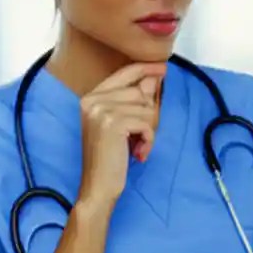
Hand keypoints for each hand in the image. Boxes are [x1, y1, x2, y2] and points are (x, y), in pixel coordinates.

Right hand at [77, 62, 166, 207]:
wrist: (97, 186)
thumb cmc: (109, 158)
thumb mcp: (120, 126)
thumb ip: (132, 102)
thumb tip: (152, 80)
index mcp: (90, 98)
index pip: (122, 74)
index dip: (144, 69)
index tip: (162, 67)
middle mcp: (92, 100)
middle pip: (139, 92)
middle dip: (148, 114)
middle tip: (139, 137)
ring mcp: (100, 111)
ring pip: (146, 108)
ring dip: (149, 130)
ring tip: (136, 146)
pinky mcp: (113, 123)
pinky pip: (147, 122)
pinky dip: (148, 139)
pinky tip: (138, 152)